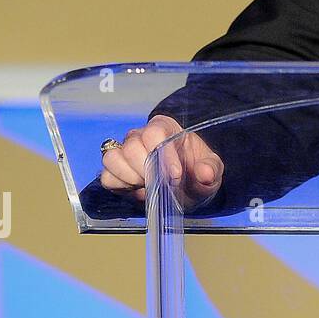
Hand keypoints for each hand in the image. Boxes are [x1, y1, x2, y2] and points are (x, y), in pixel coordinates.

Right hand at [99, 114, 224, 211]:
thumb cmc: (197, 174)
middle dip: (147, 169)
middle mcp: (141, 135)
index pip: (154, 132)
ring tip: (148, 185)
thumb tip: (205, 172)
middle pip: (131, 146)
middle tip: (161, 183)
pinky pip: (107, 177)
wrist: (187, 190)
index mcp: (165, 127)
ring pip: (113, 158)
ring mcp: (125, 152)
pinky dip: (120, 186)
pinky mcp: (115, 172)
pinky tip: (137, 189)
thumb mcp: (212, 171)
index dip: (162, 154)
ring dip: (131, 177)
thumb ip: (210, 169)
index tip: (175, 175)